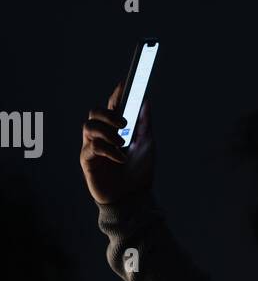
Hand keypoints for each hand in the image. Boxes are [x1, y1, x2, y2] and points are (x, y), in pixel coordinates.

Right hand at [80, 82, 154, 205]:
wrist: (134, 198)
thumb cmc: (139, 173)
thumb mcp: (147, 145)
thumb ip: (144, 123)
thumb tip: (145, 101)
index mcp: (116, 130)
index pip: (112, 106)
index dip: (116, 94)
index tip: (125, 83)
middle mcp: (102, 135)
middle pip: (94, 112)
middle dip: (108, 113)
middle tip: (123, 123)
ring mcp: (92, 147)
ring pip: (89, 126)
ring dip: (107, 132)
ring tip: (121, 143)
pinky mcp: (87, 160)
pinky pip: (91, 146)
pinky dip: (108, 150)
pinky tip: (120, 158)